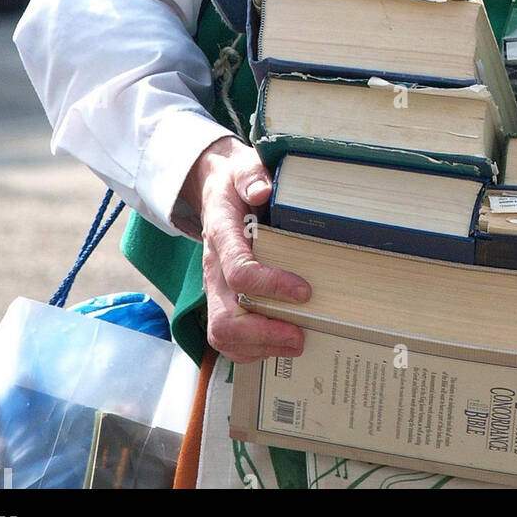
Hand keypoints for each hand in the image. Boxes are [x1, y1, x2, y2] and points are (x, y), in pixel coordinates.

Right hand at [180, 137, 309, 363]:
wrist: (212, 189)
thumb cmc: (234, 182)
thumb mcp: (242, 167)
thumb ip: (250, 175)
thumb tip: (263, 190)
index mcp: (220, 234)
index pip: (238, 271)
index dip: (270, 286)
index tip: (304, 291)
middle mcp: (213, 268)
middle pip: (224, 317)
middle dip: (263, 333)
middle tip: (300, 334)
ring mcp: (215, 287)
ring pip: (222, 334)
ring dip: (259, 347)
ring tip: (296, 343)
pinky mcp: (221, 299)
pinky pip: (226, 337)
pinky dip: (252, 349)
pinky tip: (280, 344)